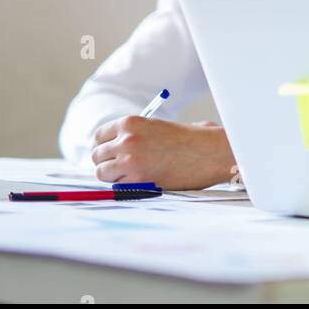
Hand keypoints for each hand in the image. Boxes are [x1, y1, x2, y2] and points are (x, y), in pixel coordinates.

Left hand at [90, 116, 235, 189]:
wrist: (211, 152)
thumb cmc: (191, 139)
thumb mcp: (158, 126)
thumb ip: (134, 134)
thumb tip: (114, 149)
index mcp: (130, 122)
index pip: (99, 136)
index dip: (103, 146)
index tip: (109, 154)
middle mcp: (126, 139)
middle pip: (97, 155)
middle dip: (106, 162)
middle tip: (120, 167)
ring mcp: (130, 160)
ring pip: (102, 172)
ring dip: (113, 175)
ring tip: (132, 175)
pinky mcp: (138, 180)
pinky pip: (117, 186)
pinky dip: (125, 186)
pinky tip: (142, 181)